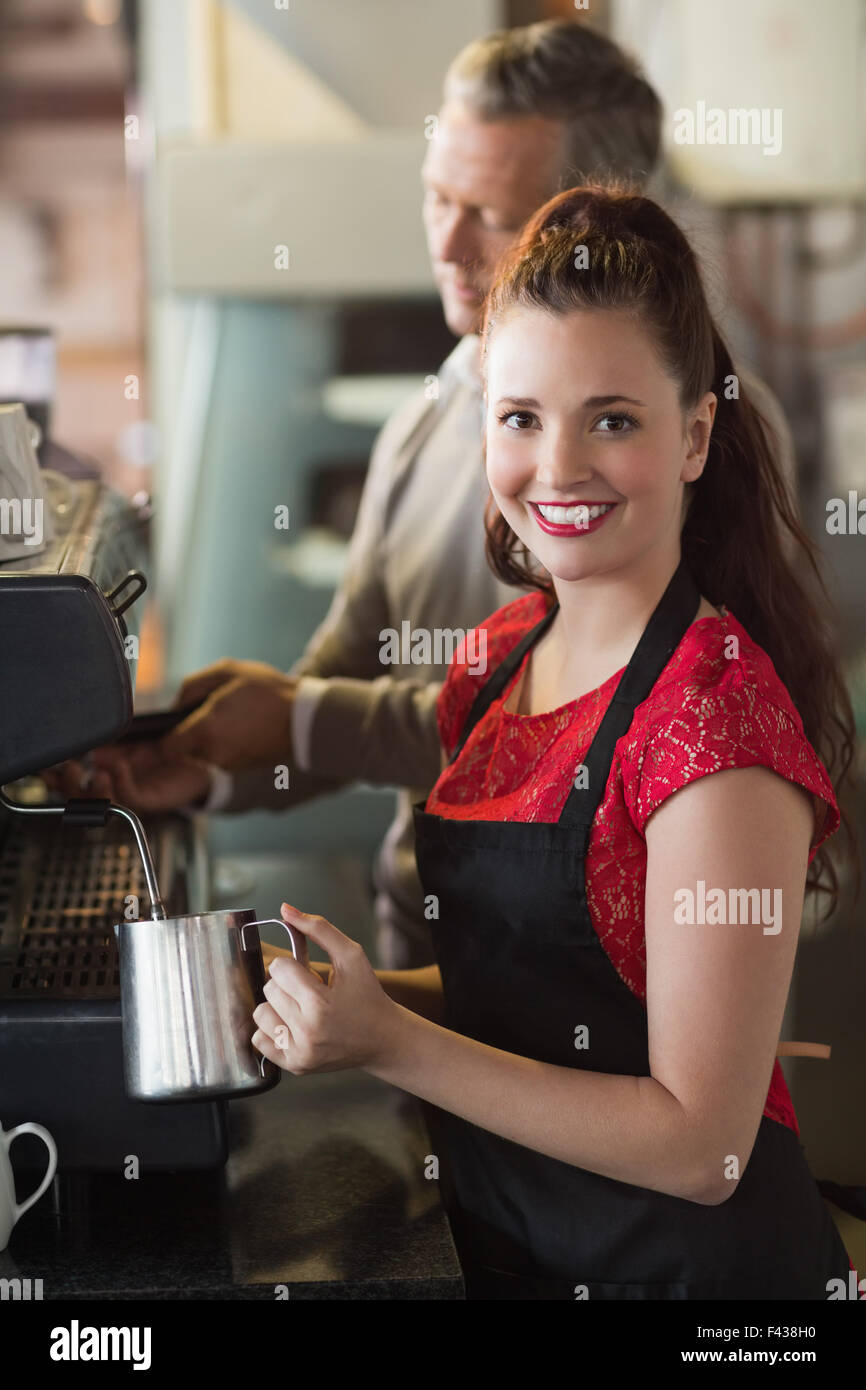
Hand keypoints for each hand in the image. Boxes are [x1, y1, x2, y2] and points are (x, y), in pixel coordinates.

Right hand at [41, 743, 211, 813]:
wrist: (207, 749)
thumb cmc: (169, 739)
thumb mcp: (131, 731)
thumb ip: (107, 734)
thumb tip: (78, 726)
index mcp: (105, 768)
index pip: (71, 778)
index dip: (53, 775)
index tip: (40, 765)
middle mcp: (116, 785)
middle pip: (80, 797)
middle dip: (64, 786)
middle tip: (60, 769)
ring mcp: (134, 794)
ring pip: (102, 803)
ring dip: (89, 790)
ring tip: (86, 770)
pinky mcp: (155, 799)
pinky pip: (132, 798)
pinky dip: (121, 783)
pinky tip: (117, 767)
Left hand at [161, 660, 299, 769]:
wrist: (305, 719)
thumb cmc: (269, 691)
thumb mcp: (227, 671)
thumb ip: (192, 686)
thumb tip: (177, 703)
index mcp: (205, 730)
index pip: (165, 747)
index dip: (161, 735)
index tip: (167, 723)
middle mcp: (213, 753)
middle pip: (183, 750)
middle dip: (186, 732)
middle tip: (201, 712)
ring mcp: (228, 764)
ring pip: (202, 753)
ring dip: (206, 737)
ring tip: (226, 714)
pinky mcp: (241, 767)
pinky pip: (221, 755)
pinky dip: (224, 742)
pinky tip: (240, 724)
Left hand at [252, 903, 400, 1073]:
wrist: (382, 1039)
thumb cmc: (367, 995)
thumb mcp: (352, 956)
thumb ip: (319, 928)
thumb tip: (285, 909)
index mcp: (320, 1004)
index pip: (279, 968)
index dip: (293, 967)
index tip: (309, 975)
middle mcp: (307, 1032)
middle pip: (268, 990)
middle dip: (285, 985)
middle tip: (307, 992)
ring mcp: (299, 1053)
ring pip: (260, 1014)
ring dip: (276, 1006)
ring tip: (300, 1009)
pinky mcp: (294, 1066)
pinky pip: (259, 1040)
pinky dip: (272, 1029)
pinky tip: (294, 1025)